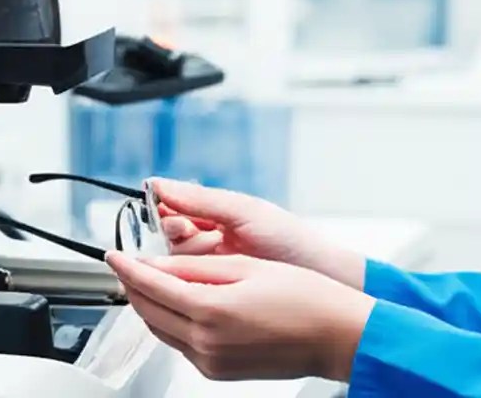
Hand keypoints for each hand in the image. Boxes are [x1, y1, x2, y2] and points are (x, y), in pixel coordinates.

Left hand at [106, 252, 375, 381]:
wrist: (334, 336)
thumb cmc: (304, 296)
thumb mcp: (246, 267)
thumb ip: (195, 268)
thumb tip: (158, 266)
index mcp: (210, 310)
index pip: (151, 286)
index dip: (127, 267)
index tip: (113, 255)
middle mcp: (205, 342)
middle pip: (149, 311)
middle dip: (132, 286)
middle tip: (126, 265)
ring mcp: (210, 362)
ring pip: (160, 331)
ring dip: (149, 305)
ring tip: (148, 281)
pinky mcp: (218, 372)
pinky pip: (181, 345)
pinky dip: (171, 323)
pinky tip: (178, 305)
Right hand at [153, 178, 365, 289]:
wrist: (323, 279)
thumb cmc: (290, 240)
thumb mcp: (244, 213)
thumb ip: (201, 200)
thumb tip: (157, 185)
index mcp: (216, 216)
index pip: (172, 212)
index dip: (164, 214)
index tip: (167, 217)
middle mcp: (210, 241)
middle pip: (169, 240)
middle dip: (176, 239)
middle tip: (195, 240)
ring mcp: (212, 270)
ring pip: (176, 265)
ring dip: (184, 262)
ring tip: (205, 260)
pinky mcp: (216, 295)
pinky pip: (189, 290)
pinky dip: (189, 286)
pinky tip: (197, 286)